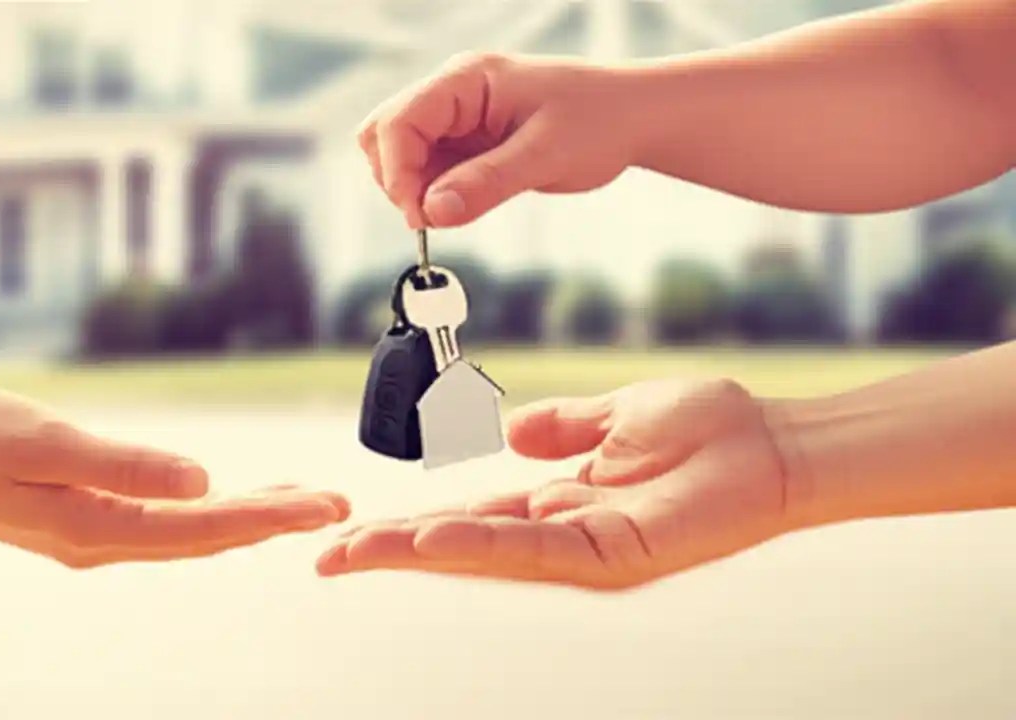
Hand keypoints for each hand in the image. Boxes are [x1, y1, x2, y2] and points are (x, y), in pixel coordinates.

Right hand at [0, 388, 348, 568]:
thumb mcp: (47, 443)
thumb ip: (125, 464)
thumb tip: (203, 480)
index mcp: (95, 528)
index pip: (202, 526)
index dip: (268, 516)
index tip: (324, 507)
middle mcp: (101, 543)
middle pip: (206, 535)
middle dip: (274, 520)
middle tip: (338, 504)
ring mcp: (93, 536)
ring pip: (188, 532)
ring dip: (247, 517)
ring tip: (303, 502)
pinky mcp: (85, 521)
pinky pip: (163, 524)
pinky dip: (207, 513)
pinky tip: (231, 503)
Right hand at [317, 379, 792, 589]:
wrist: (777, 443)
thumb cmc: (713, 428)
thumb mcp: (618, 416)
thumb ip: (563, 427)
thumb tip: (509, 432)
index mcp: (560, 498)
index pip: (470, 516)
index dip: (413, 523)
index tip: (356, 528)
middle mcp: (564, 531)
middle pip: (463, 545)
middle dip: (394, 551)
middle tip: (327, 556)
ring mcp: (586, 548)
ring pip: (485, 553)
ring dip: (418, 551)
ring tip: (357, 551)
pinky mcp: (613, 553)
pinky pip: (534, 547)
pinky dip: (480, 544)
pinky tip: (432, 538)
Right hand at [358, 53, 639, 227]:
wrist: (635, 117)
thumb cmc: (599, 120)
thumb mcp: (545, 155)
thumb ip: (486, 184)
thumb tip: (432, 213)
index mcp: (466, 79)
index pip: (399, 121)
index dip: (397, 171)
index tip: (420, 215)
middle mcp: (453, 94)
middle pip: (385, 135)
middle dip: (398, 180)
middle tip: (434, 216)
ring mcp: (458, 119)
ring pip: (402, 156)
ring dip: (416, 190)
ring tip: (456, 211)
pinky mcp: (468, 144)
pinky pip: (430, 171)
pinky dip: (435, 195)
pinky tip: (465, 205)